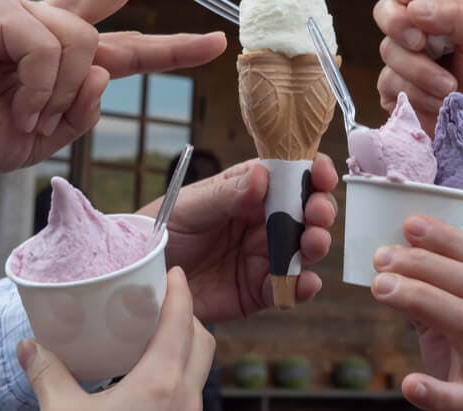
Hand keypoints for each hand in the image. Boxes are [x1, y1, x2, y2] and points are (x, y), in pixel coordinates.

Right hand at [0, 0, 226, 177]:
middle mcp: (49, 25)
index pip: (129, 42)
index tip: (214, 39)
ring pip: (84, 41)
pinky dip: (39, 85)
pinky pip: (47, 46)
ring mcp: (23, 12)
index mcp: (64, 56)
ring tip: (29, 117)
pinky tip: (17, 103)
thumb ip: (82, 111)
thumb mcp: (46, 138)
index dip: (172, 44)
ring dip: (62, 94)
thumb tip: (105, 70)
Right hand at [18, 267, 213, 409]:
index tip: (173, 270)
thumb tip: (28, 346)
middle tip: (161, 300)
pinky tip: (150, 376)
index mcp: (160, 384)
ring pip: (200, 369)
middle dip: (188, 315)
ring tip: (154, 334)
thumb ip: (47, 375)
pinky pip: (191, 393)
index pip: (182, 322)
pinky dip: (178, 373)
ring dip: (185, 346)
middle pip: (203, 340)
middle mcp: (185, 400)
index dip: (181, 291)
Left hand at [138, 155, 338, 322]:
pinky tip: (305, 282)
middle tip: (317, 214)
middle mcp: (263, 222)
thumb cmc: (162, 229)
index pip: (289, 175)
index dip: (312, 171)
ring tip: (312, 243)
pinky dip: (302, 287)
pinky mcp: (258, 291)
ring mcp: (264, 256)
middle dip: (320, 209)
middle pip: (305, 212)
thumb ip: (227, 195)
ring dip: (316, 244)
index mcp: (249, 191)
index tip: (321, 173)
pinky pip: (287, 288)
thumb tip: (263, 175)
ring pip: (304, 249)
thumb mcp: (190, 206)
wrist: (141, 277)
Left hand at [371, 216, 462, 410]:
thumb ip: (435, 295)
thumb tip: (392, 259)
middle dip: (426, 265)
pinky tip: (409, 382)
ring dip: (422, 299)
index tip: (410, 223)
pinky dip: (433, 391)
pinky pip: (459, 398)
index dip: (448, 240)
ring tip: (381, 288)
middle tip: (382, 258)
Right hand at [373, 0, 462, 202]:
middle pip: (385, 11)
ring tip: (450, 88)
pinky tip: (438, 105)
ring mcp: (402, 63)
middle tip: (423, 43)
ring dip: (421, 71)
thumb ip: (458, 15)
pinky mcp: (393, 93)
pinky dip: (416, 94)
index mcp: (439, 12)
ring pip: (389, 51)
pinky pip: (388, 83)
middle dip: (400, 26)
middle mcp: (416, 32)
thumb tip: (415, 7)